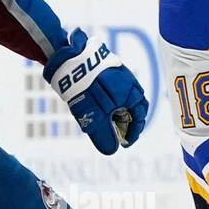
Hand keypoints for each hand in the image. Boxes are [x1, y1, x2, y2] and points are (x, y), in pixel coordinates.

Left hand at [44, 28, 147, 154]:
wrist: (69, 59)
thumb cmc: (84, 89)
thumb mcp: (93, 118)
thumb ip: (103, 136)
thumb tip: (111, 150)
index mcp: (131, 94)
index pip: (139, 117)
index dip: (133, 133)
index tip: (124, 143)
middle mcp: (129, 81)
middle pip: (136, 106)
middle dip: (129, 121)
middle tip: (119, 132)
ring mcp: (119, 72)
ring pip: (126, 95)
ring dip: (120, 110)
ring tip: (109, 119)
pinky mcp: (108, 67)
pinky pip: (116, 86)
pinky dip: (113, 99)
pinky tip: (101, 103)